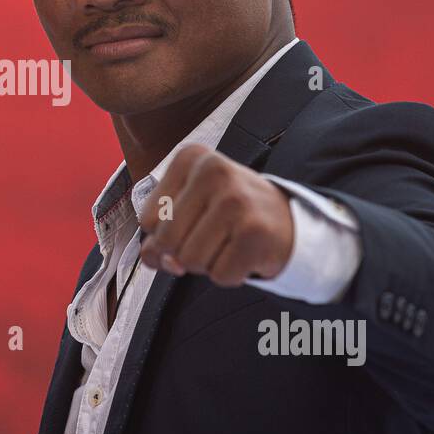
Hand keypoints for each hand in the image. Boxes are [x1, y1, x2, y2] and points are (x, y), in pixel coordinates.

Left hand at [137, 145, 292, 286]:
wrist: (286, 220)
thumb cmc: (229, 213)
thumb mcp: (189, 208)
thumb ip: (160, 233)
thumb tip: (158, 259)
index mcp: (190, 159)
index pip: (147, 220)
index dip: (163, 235)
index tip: (192, 224)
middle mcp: (213, 172)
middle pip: (166, 242)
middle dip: (183, 254)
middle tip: (211, 238)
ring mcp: (235, 200)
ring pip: (190, 261)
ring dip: (207, 264)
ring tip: (228, 243)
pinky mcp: (255, 231)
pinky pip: (220, 275)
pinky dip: (230, 274)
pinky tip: (244, 253)